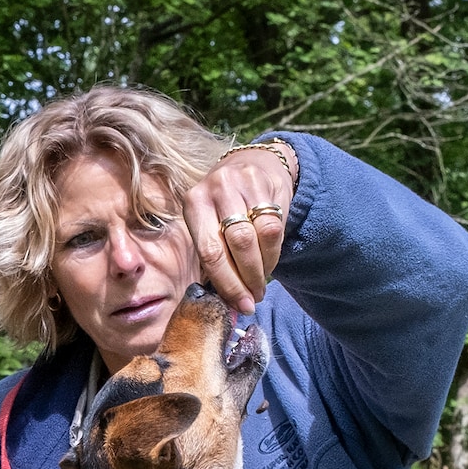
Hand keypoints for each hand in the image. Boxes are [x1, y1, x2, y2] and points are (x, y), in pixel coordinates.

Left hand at [184, 138, 296, 316]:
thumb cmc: (225, 206)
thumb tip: (224, 300)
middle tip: (253, 299)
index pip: (209, 251)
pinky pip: (274, 226)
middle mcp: (215, 189)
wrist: (253, 163)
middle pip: (235, 244)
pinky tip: (269, 262)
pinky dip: (273, 252)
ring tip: (261, 284)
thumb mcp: (209, 221)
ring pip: (258, 236)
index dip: (227, 283)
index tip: (240, 305)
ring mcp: (242, 183)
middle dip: (246, 278)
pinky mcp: (266, 183)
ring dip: (262, 268)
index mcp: (193, 203)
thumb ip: (213, 254)